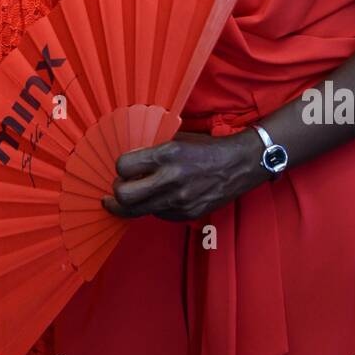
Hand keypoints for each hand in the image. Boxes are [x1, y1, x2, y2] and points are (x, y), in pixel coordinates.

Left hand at [102, 129, 261, 222]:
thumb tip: (127, 164)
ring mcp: (179, 200)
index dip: (120, 168)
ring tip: (134, 195)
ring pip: (138, 211)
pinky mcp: (186, 214)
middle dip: (116, 194)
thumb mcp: (176, 140)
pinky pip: (158, 214)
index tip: (124, 168)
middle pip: (124, 197)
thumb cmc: (205, 148)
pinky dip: (154, 207)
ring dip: (131, 204)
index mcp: (166, 155)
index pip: (123, 167)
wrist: (238, 164)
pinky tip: (160, 197)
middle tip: (119, 187)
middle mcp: (171, 179)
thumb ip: (151, 151)